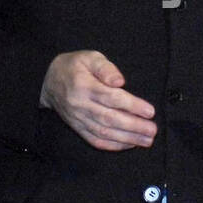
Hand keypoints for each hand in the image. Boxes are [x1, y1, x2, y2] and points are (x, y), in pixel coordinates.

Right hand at [40, 50, 155, 150]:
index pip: (111, 98)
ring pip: (104, 133)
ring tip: (147, 140)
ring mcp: (78, 119)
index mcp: (83, 85)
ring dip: (127, 139)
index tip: (150, 111)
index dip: (132, 105)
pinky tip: (130, 144)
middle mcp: (80, 105)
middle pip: (109, 118)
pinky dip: (114, 145)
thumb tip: (120, 81)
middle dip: (134, 126)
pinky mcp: (78, 128)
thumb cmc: (75, 67)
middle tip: (153, 130)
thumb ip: (105, 67)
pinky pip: (96, 140)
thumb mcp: (89, 57)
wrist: (49, 82)